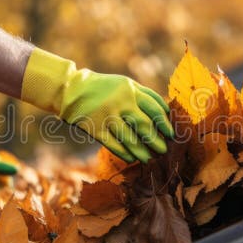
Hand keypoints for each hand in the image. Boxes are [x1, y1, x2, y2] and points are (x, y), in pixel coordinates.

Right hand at [20, 49, 173, 162]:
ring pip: (130, 139)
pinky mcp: (95, 128)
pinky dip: (125, 154)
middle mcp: (121, 103)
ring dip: (142, 151)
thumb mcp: (125, 84)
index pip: (154, 109)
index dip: (165, 123)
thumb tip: (166, 113)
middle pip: (145, 126)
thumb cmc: (105, 88)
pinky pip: (113, 145)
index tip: (171, 134)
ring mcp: (107, 116)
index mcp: (131, 90)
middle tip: (163, 150)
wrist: (72, 89)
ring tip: (149, 158)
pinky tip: (131, 159)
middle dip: (157, 141)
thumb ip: (145, 95)